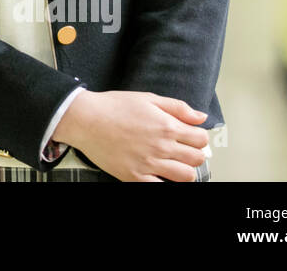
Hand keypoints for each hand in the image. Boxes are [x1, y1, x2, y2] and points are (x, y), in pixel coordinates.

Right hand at [52, 90, 210, 181]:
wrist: (85, 120)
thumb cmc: (114, 106)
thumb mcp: (148, 98)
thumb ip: (178, 107)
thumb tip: (201, 117)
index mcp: (167, 126)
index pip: (201, 139)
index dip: (198, 137)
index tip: (191, 136)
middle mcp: (162, 147)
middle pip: (197, 159)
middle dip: (194, 153)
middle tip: (182, 150)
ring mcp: (149, 164)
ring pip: (186, 177)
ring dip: (184, 170)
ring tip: (173, 163)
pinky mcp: (136, 177)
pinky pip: (162, 188)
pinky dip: (165, 182)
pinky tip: (160, 174)